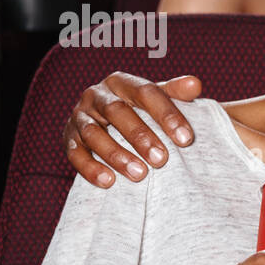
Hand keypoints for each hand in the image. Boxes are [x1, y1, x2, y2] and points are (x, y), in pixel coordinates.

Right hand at [65, 73, 203, 186]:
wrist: (103, 119)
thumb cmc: (139, 109)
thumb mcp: (157, 98)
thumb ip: (176, 92)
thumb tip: (195, 84)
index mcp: (122, 82)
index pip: (146, 93)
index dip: (167, 114)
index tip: (186, 139)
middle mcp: (97, 95)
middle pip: (118, 112)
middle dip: (140, 136)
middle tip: (162, 160)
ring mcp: (80, 116)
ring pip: (94, 134)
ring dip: (117, 155)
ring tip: (140, 174)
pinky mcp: (69, 139)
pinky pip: (75, 153)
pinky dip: (90, 168)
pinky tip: (109, 182)